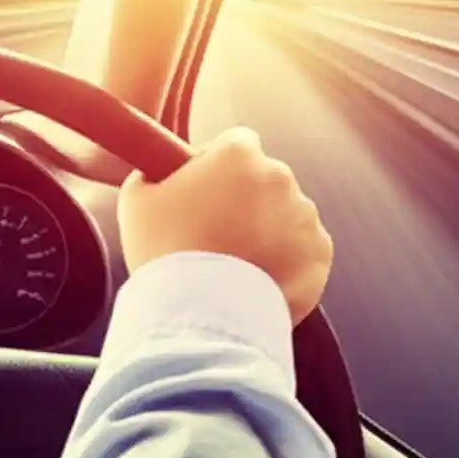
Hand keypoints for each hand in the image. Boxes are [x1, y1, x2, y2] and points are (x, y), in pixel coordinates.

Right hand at [118, 127, 332, 324]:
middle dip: (247, 199)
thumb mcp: (138, 198)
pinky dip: (288, 261)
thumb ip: (156, 168)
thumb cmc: (165, 251)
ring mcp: (305, 214)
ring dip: (268, 230)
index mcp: (239, 153)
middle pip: (265, 179)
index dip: (219, 167)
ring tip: (236, 264)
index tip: (206, 192)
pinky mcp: (320, 251)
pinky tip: (259, 279)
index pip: (237, 144)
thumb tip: (162, 166)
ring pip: (286, 215)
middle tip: (217, 234)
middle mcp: (280, 176)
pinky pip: (304, 249)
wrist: (202, 313)